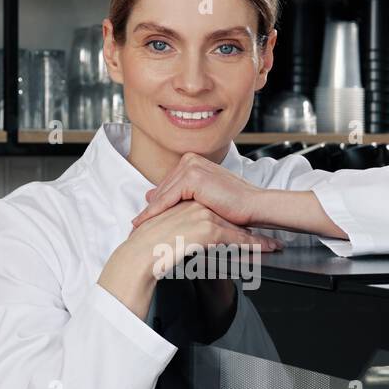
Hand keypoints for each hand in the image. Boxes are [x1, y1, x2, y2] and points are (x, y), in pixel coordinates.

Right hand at [98, 201, 280, 319]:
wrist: (139, 255)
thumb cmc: (147, 249)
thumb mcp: (163, 234)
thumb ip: (177, 230)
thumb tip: (187, 238)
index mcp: (184, 204)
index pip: (215, 211)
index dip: (232, 220)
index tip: (246, 227)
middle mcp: (194, 206)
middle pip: (228, 218)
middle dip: (249, 228)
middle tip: (267, 239)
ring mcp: (201, 215)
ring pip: (235, 228)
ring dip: (255, 239)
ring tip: (271, 246)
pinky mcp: (206, 229)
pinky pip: (234, 238)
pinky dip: (251, 245)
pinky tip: (263, 251)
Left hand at [132, 153, 264, 228]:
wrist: (254, 206)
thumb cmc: (235, 206)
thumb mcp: (203, 198)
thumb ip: (182, 195)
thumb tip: (151, 196)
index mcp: (193, 161)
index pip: (167, 185)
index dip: (155, 203)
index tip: (142, 219)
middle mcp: (190, 160)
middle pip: (163, 189)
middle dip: (149, 208)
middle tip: (134, 226)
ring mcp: (191, 166)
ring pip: (163, 194)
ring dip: (149, 212)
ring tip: (137, 228)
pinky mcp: (192, 177)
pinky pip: (168, 198)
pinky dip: (156, 212)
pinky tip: (146, 223)